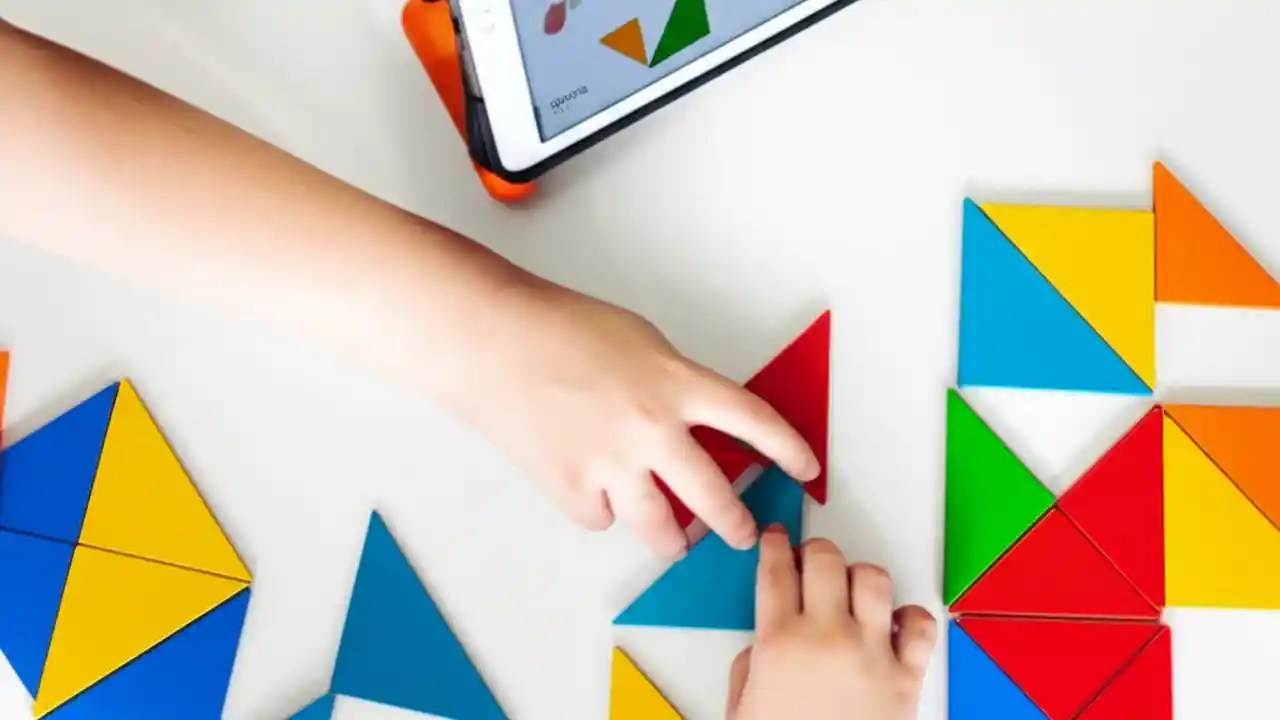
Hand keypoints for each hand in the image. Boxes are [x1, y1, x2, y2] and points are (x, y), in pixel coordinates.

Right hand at [448, 280, 818, 557]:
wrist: (493, 342)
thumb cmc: (559, 328)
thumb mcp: (640, 341)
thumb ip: (675, 384)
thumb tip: (695, 422)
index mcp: (677, 384)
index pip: (755, 422)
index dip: (789, 449)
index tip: (805, 467)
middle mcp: (654, 430)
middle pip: (717, 498)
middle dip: (737, 525)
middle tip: (743, 534)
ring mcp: (613, 465)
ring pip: (664, 529)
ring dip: (677, 541)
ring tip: (680, 543)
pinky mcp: (573, 489)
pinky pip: (603, 518)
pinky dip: (604, 510)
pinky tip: (595, 490)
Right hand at [726, 527, 936, 719]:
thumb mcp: (744, 703)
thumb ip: (753, 660)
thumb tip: (770, 635)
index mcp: (778, 641)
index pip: (775, 569)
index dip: (775, 545)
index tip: (777, 538)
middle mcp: (826, 637)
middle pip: (825, 559)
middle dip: (815, 553)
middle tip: (811, 564)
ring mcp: (871, 653)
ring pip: (873, 578)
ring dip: (859, 577)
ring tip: (852, 593)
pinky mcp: (906, 676)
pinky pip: (920, 624)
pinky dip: (910, 617)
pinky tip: (893, 626)